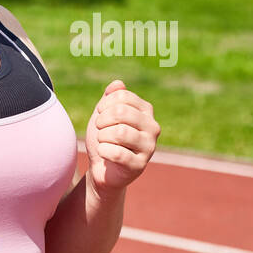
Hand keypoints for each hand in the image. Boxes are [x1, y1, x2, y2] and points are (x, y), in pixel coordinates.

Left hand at [85, 80, 160, 197]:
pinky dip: (103, 152)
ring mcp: (149, 147)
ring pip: (120, 132)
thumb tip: (117, 83)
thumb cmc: (104, 139)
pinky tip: (104, 153)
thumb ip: (111, 98)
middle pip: (121, 112)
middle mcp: (152, 127)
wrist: (102, 169)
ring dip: (102, 137)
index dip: (104, 104)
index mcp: (146, 111)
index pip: (123, 96)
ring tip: (102, 142)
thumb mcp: (104, 115)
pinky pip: (118, 153)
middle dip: (102, 121)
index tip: (100, 114)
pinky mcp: (140, 165)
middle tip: (100, 129)